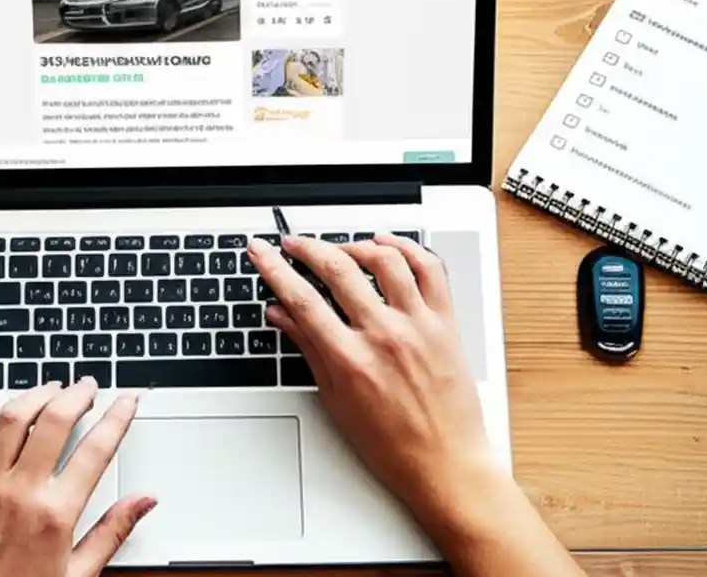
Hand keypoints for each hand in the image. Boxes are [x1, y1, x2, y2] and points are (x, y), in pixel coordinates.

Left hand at [0, 378, 155, 576]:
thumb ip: (112, 532)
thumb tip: (144, 501)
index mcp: (55, 516)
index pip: (96, 449)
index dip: (117, 418)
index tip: (127, 402)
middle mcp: (19, 494)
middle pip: (54, 420)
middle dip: (77, 394)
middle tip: (89, 386)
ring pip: (11, 418)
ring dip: (36, 395)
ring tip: (53, 388)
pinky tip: (8, 412)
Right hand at [247, 234, 502, 525]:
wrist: (445, 463)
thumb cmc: (392, 444)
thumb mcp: (335, 399)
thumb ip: (308, 348)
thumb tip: (280, 314)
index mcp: (350, 360)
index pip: (301, 299)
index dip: (274, 268)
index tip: (261, 252)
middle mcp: (384, 336)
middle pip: (337, 269)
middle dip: (306, 247)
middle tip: (292, 243)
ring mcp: (418, 325)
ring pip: (384, 260)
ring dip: (354, 245)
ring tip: (338, 248)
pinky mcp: (445, 323)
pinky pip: (430, 269)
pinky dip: (407, 248)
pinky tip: (388, 244)